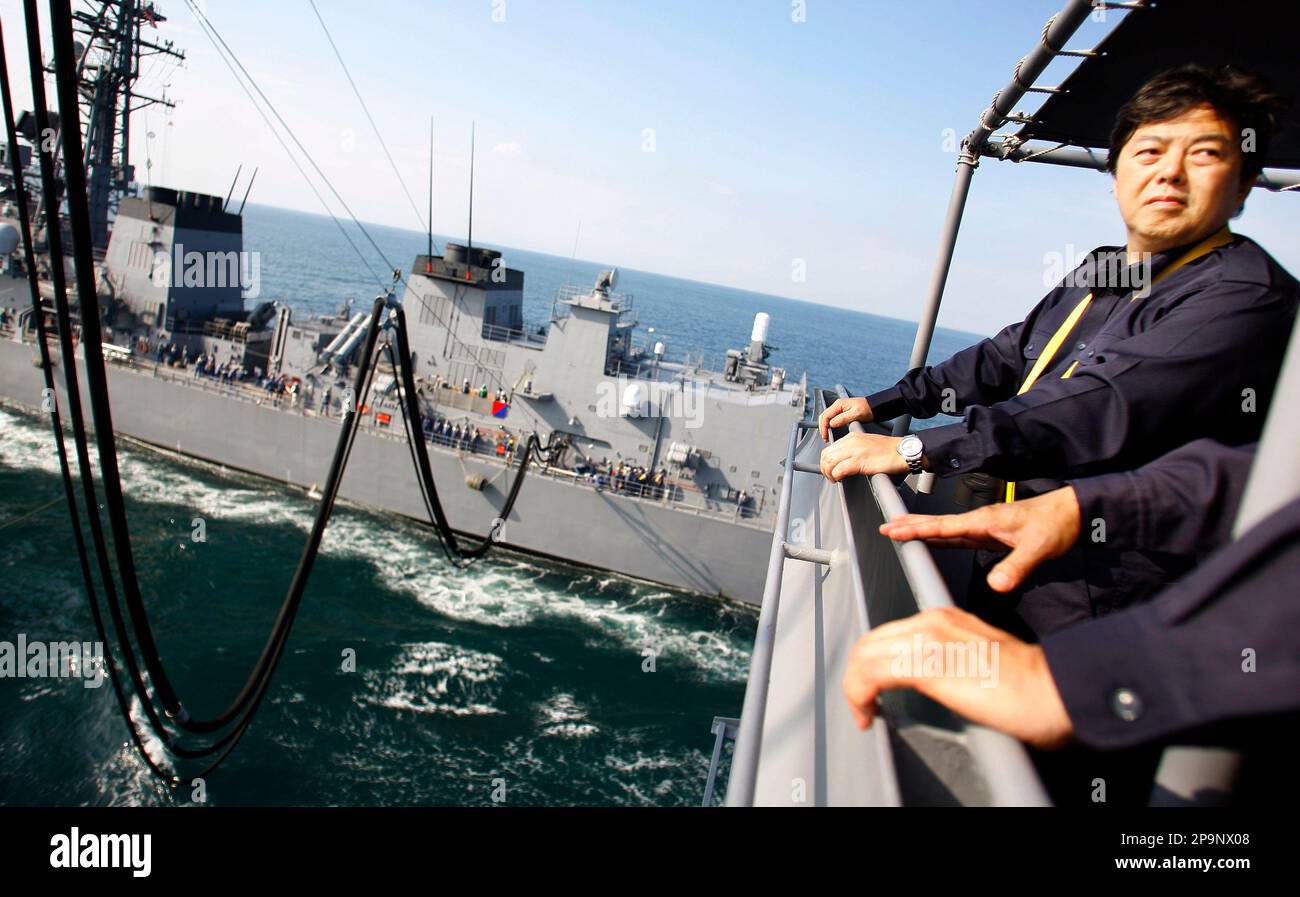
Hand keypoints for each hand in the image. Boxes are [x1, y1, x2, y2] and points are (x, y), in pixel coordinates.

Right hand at [818, 397, 873, 440]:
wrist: (874, 407)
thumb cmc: (867, 409)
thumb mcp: (856, 414)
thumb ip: (843, 419)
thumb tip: (831, 424)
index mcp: (839, 404)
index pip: (825, 416)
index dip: (823, 427)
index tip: (825, 435)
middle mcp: (837, 405)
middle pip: (824, 417)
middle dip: (822, 427)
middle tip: (825, 437)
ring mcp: (839, 409)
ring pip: (827, 418)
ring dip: (825, 427)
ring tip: (827, 436)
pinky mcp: (841, 412)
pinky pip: (831, 418)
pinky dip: (829, 425)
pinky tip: (831, 431)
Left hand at [819, 432, 907, 480]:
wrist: (903, 451)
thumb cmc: (890, 451)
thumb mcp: (867, 444)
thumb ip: (855, 449)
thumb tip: (844, 461)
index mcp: (852, 437)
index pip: (830, 448)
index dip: (826, 461)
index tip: (830, 469)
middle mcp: (851, 442)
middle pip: (826, 455)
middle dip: (824, 468)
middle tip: (830, 477)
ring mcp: (855, 451)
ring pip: (830, 462)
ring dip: (829, 474)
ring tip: (834, 480)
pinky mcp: (859, 462)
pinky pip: (839, 470)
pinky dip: (836, 476)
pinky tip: (840, 479)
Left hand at [841, 607, 1073, 749]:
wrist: (1054, 690)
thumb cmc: (1030, 687)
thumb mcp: (978, 663)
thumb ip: (951, 664)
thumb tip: (935, 685)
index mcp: (945, 619)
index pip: (888, 634)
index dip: (871, 662)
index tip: (872, 689)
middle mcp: (933, 621)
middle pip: (870, 641)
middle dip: (856, 675)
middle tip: (863, 704)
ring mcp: (928, 639)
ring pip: (864, 655)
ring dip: (854, 688)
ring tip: (864, 713)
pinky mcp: (927, 663)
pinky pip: (871, 673)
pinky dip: (859, 695)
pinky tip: (867, 713)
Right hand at [878, 486, 1081, 591]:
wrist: (1071, 512)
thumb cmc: (1055, 524)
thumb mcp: (1038, 547)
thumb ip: (1015, 566)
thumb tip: (995, 585)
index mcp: (984, 521)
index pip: (943, 526)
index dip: (917, 530)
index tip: (893, 529)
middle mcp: (979, 522)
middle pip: (938, 524)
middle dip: (911, 525)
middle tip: (885, 526)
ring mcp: (984, 528)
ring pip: (945, 529)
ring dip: (922, 530)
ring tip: (899, 530)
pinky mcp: (990, 535)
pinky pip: (958, 536)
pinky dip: (941, 537)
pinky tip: (932, 540)